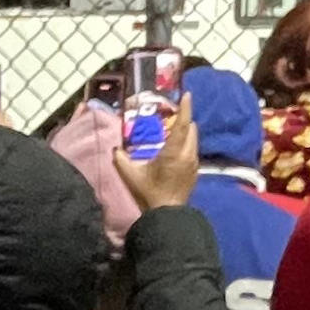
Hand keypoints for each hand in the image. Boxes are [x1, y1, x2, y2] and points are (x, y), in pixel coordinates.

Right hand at [115, 93, 200, 211]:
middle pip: (191, 129)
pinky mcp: (195, 171)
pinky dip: (187, 143)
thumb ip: (121, 159)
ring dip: (186, 131)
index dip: (185, 108)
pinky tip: (176, 146)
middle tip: (173, 111)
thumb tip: (115, 148)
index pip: (182, 125)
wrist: (167, 214)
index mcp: (174, 153)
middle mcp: (188, 155)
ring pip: (194, 139)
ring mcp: (193, 163)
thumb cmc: (149, 193)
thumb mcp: (131, 175)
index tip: (187, 94)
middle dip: (184, 118)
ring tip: (173, 127)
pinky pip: (193, 150)